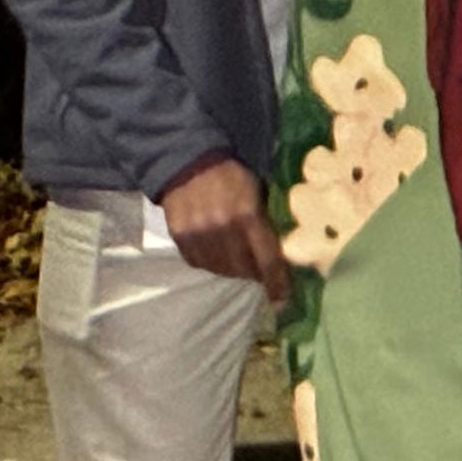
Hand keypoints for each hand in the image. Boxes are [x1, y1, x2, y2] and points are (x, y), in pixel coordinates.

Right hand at [162, 155, 290, 304]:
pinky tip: (216, 256)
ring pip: (220, 268)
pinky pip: (197, 262)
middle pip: (242, 268)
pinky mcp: (179, 236)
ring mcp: (198, 233)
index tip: (282, 298)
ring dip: (232, 270)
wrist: (189, 162)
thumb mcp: (256, 192)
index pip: (267, 259)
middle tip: (260, 273)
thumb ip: (265, 222)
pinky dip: (210, 263)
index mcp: (248, 215)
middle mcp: (222, 228)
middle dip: (254, 274)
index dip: (276, 282)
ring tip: (238, 264)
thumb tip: (280, 253)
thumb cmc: (231, 177)